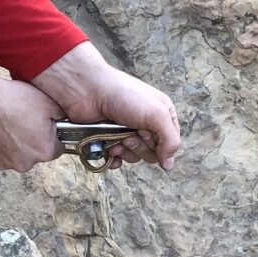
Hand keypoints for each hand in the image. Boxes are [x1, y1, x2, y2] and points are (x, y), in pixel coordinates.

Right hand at [0, 58, 62, 172]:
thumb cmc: (11, 100)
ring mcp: (3, 163)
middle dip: (32, 140)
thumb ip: (62, 116)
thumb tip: (66, 121)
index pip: (57, 148)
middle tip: (23, 120)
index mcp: (44, 151)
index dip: (52, 134)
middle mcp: (24, 163)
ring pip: (15, 155)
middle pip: (35, 153)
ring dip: (14, 143)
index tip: (44, 124)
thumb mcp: (47, 101)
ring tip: (7, 122)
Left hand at [32, 41, 179, 170]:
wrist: (88, 91)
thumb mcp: (157, 113)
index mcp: (161, 115)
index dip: (160, 144)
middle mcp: (145, 124)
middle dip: (140, 147)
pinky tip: (108, 149)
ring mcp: (125, 132)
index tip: (148, 133)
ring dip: (125, 151)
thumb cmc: (125, 96)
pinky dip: (112, 158)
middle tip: (129, 135)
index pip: (169, 143)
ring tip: (115, 138)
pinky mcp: (108, 139)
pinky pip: (115, 160)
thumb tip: (169, 165)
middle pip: (151, 153)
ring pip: (133, 157)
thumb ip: (170, 140)